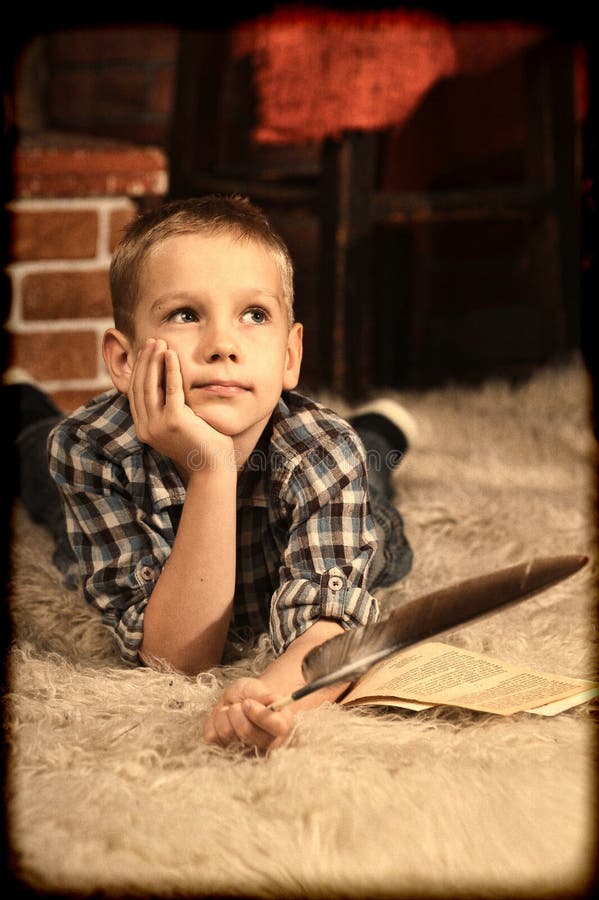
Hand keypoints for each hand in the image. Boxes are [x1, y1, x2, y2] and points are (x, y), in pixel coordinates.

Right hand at [128, 339, 233, 474]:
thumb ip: (167, 410)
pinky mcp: (174, 421)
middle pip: (140, 386)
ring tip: (160, 343)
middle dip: (145, 361)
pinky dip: (169, 369)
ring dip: (154, 361)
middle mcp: (146, 428)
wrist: (212, 468)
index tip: (146, 352)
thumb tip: (165, 388)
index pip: (135, 393)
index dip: (139, 370)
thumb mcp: (177, 426)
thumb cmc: (200, 446)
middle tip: (151, 341)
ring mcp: (158, 425)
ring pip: (150, 385)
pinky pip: (170, 389)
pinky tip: (171, 355)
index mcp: (143, 429)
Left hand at [203, 677, 294, 750]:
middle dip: (237, 711)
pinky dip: (212, 722)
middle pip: (247, 731)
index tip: (247, 703)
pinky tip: (223, 720)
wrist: (241, 701)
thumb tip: (271, 699)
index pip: (277, 727)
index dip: (260, 715)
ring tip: (231, 711)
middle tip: (239, 704)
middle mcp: (266, 744)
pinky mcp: (223, 752)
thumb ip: (264, 694)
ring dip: (224, 714)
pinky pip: (211, 736)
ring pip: (226, 732)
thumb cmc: (254, 695)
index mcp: (282, 725)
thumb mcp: (258, 688)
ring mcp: (245, 751)